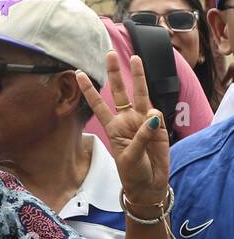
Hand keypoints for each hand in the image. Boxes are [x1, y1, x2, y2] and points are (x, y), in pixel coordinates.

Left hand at [77, 51, 169, 205]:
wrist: (149, 184)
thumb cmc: (133, 172)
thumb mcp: (130, 157)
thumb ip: (141, 137)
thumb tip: (153, 116)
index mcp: (112, 127)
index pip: (98, 104)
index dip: (89, 90)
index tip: (79, 73)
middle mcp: (126, 120)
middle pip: (120, 92)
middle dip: (115, 73)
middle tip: (109, 54)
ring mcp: (143, 121)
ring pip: (140, 94)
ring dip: (138, 77)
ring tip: (135, 58)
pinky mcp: (159, 126)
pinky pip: (156, 115)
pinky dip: (154, 117)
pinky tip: (154, 123)